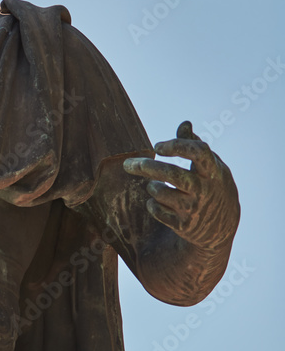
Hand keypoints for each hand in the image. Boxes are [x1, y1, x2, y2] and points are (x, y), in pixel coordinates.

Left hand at [123, 121, 239, 248]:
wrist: (222, 227)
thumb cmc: (213, 187)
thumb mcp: (212, 167)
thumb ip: (195, 145)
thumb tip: (185, 124)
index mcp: (213, 171)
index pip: (197, 152)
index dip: (176, 145)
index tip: (157, 147)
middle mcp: (203, 189)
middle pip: (171, 174)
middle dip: (146, 167)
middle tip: (128, 164)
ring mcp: (193, 207)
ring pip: (160, 192)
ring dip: (151, 186)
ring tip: (154, 185)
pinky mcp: (182, 224)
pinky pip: (156, 210)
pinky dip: (152, 204)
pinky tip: (157, 201)